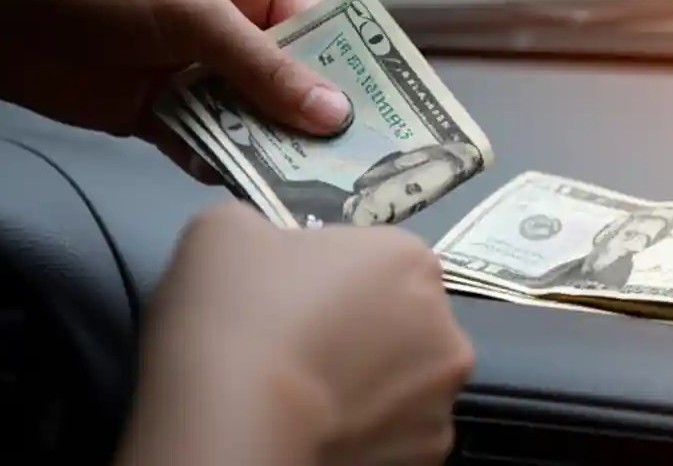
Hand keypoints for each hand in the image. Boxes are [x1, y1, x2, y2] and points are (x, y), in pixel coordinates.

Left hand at [0, 0, 351, 177]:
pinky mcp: (161, 111)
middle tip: (364, 160)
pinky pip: (211, 140)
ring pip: (254, 113)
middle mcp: (228, 19)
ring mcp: (194, 67)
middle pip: (290, 74)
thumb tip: (335, 115)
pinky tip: (256, 189)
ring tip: (320, 184)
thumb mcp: (194, 14)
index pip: (317, 21)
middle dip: (316, 113)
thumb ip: (264, 70)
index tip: (388, 110)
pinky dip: (229, 163)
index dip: (351, 64)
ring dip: (277, 145)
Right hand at [116, 201, 473, 465]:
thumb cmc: (236, 312)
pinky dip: (369, 438)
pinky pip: (398, 439)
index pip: (384, 263)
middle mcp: (446, 327)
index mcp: (410, 259)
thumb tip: (266, 251)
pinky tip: (323, 433)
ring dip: (372, 390)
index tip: (297, 303)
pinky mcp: (428, 458)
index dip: (338, 282)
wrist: (230, 417)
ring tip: (311, 400)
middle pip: (406, 324)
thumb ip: (263, 229)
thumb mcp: (225, 232)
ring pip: (406, 386)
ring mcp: (440, 398)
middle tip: (302, 353)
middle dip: (366, 336)